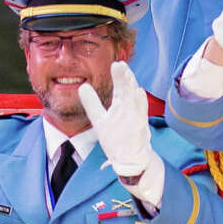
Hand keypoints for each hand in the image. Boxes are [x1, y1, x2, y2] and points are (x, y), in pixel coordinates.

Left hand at [77, 63, 163, 200]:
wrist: (129, 160)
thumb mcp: (99, 119)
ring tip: (128, 76)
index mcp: (120, 106)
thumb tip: (82, 86)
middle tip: (121, 65)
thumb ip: (92, 103)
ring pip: (134, 101)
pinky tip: (139, 93)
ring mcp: (134, 119)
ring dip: (132, 88)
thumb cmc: (116, 139)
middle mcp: (128, 110)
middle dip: (125, 78)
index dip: (118, 77)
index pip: (120, 88)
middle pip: (127, 91)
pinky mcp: (139, 129)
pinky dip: (140, 104)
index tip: (116, 64)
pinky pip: (140, 115)